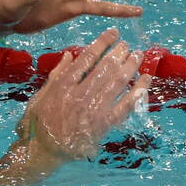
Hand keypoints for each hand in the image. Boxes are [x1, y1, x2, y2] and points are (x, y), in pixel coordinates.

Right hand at [15, 28, 150, 161]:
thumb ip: (56, 75)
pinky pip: (126, 106)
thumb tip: (68, 55)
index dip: (102, 43)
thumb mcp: (40, 95)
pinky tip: (146, 80)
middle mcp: (80, 95)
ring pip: (118, 83)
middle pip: (106, 67)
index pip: (87, 58)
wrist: (43, 152)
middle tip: (127, 45)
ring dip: (131, 67)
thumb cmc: (39, 123)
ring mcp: (94, 110)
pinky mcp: (104, 125)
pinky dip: (138, 92)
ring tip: (138, 56)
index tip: (113, 33)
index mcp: (64, 85)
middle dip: (119, 53)